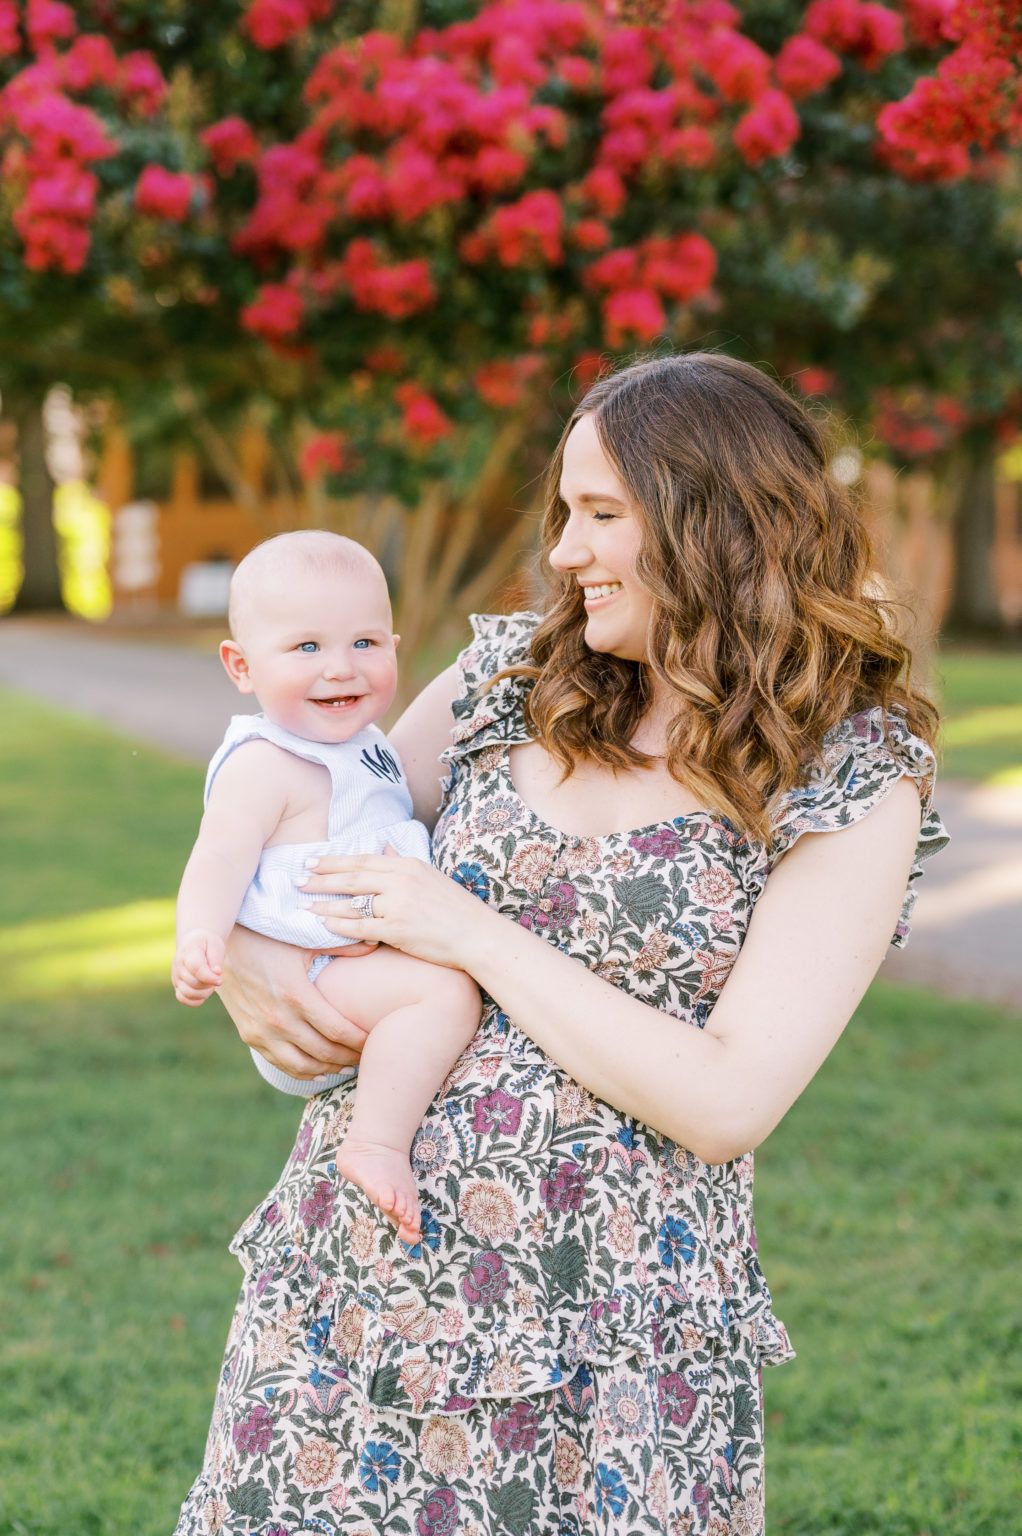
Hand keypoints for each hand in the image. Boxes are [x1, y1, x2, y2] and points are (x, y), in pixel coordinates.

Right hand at [172, 930, 224, 1005]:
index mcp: (188, 951)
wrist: (193, 942)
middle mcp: (178, 964)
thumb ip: (216, 958)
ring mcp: (176, 975)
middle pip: (193, 982)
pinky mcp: (177, 984)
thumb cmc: (207, 943)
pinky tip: (204, 993)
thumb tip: (217, 973)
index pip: (195, 968)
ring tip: (211, 985)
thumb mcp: (216, 944)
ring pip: (188, 993)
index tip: (220, 980)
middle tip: (216, 978)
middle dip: (209, 984)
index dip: (209, 977)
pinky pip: (182, 998)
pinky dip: (195, 1000)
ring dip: (204, 993)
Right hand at [219, 926, 370, 1078]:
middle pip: (324, 1052)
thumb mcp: (304, 937)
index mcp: (295, 995)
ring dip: (329, 1069)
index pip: (338, 1030)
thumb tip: (375, 945)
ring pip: (303, 1066)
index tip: (376, 1039)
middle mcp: (277, 1019)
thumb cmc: (269, 936)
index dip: (360, 1040)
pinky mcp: (249, 1036)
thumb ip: (342, 945)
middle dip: (350, 1057)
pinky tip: (320, 1071)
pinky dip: (303, 1072)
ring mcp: (261, 1031)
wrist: (221, 944)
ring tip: (348, 1064)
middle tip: (369, 1054)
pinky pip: (281, 1064)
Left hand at [298, 854, 493, 969]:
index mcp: (408, 865)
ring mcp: (399, 905)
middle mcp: (401, 881)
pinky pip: (360, 927)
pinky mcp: (398, 930)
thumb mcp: (430, 877)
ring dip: (325, 903)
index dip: (334, 861)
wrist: (477, 935)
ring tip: (304, 903)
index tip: (312, 861)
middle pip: (351, 878)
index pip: (362, 860)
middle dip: (321, 879)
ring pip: (352, 902)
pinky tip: (324, 923)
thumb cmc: (456, 908)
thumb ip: (402, 863)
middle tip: (297, 880)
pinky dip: (340, 924)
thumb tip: (384, 849)